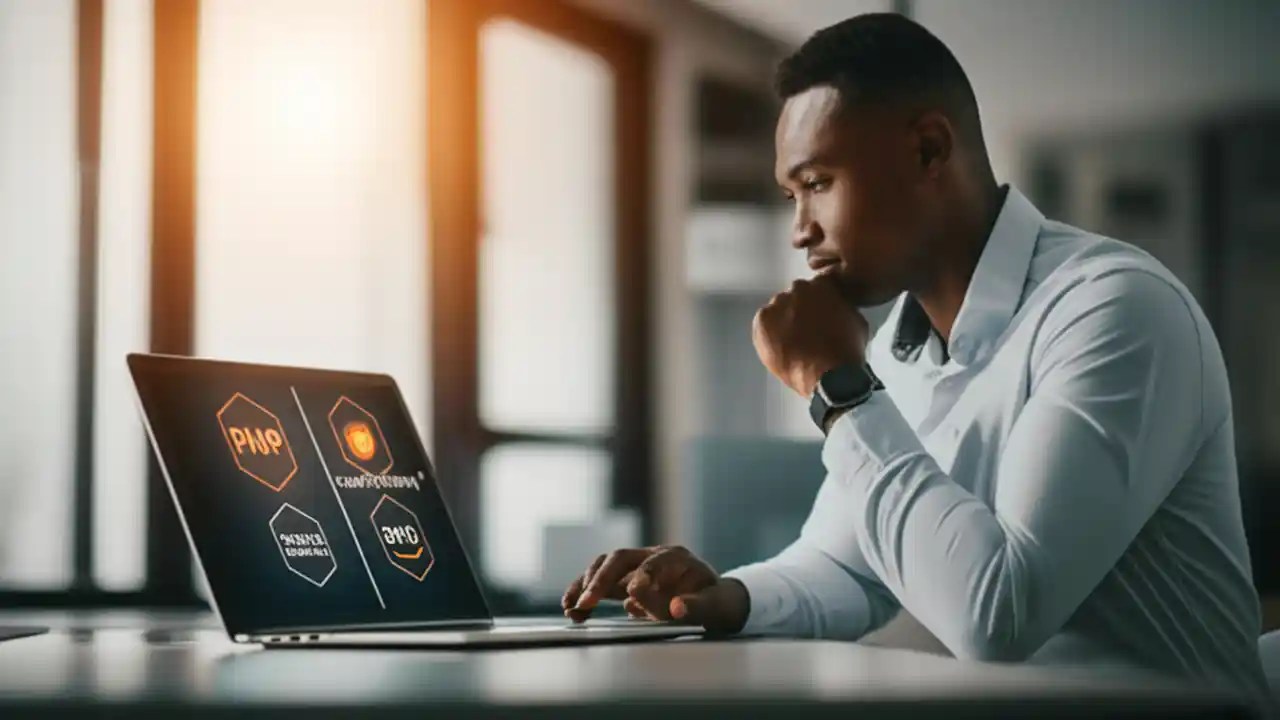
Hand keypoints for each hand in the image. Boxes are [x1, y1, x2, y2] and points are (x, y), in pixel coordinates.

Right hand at [561, 545, 749, 633]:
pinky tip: (572, 608)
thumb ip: (695, 606)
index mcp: (677, 557)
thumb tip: (676, 608)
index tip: (632, 595)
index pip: (654, 561)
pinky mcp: (626, 580)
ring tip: (572, 606)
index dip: (642, 576)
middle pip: (620, 558)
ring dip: (585, 584)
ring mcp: (637, 566)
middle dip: (601, 578)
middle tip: (587, 602)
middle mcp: (653, 556)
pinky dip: (585, 592)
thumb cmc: (714, 602)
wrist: (713, 600)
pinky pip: (601, 581)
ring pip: (605, 566)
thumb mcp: (713, 606)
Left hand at [752, 272, 868, 396]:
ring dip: (783, 322)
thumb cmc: (847, 349)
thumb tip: (835, 310)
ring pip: (778, 310)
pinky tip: (780, 347)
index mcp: (822, 284)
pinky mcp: (761, 322)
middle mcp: (797, 289)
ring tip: (792, 342)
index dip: (817, 304)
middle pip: (795, 297)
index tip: (818, 316)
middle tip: (805, 331)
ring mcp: (777, 304)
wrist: (829, 374)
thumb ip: (841, 308)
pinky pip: (763, 325)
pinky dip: (769, 334)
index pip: (816, 287)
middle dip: (799, 311)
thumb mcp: (856, 320)